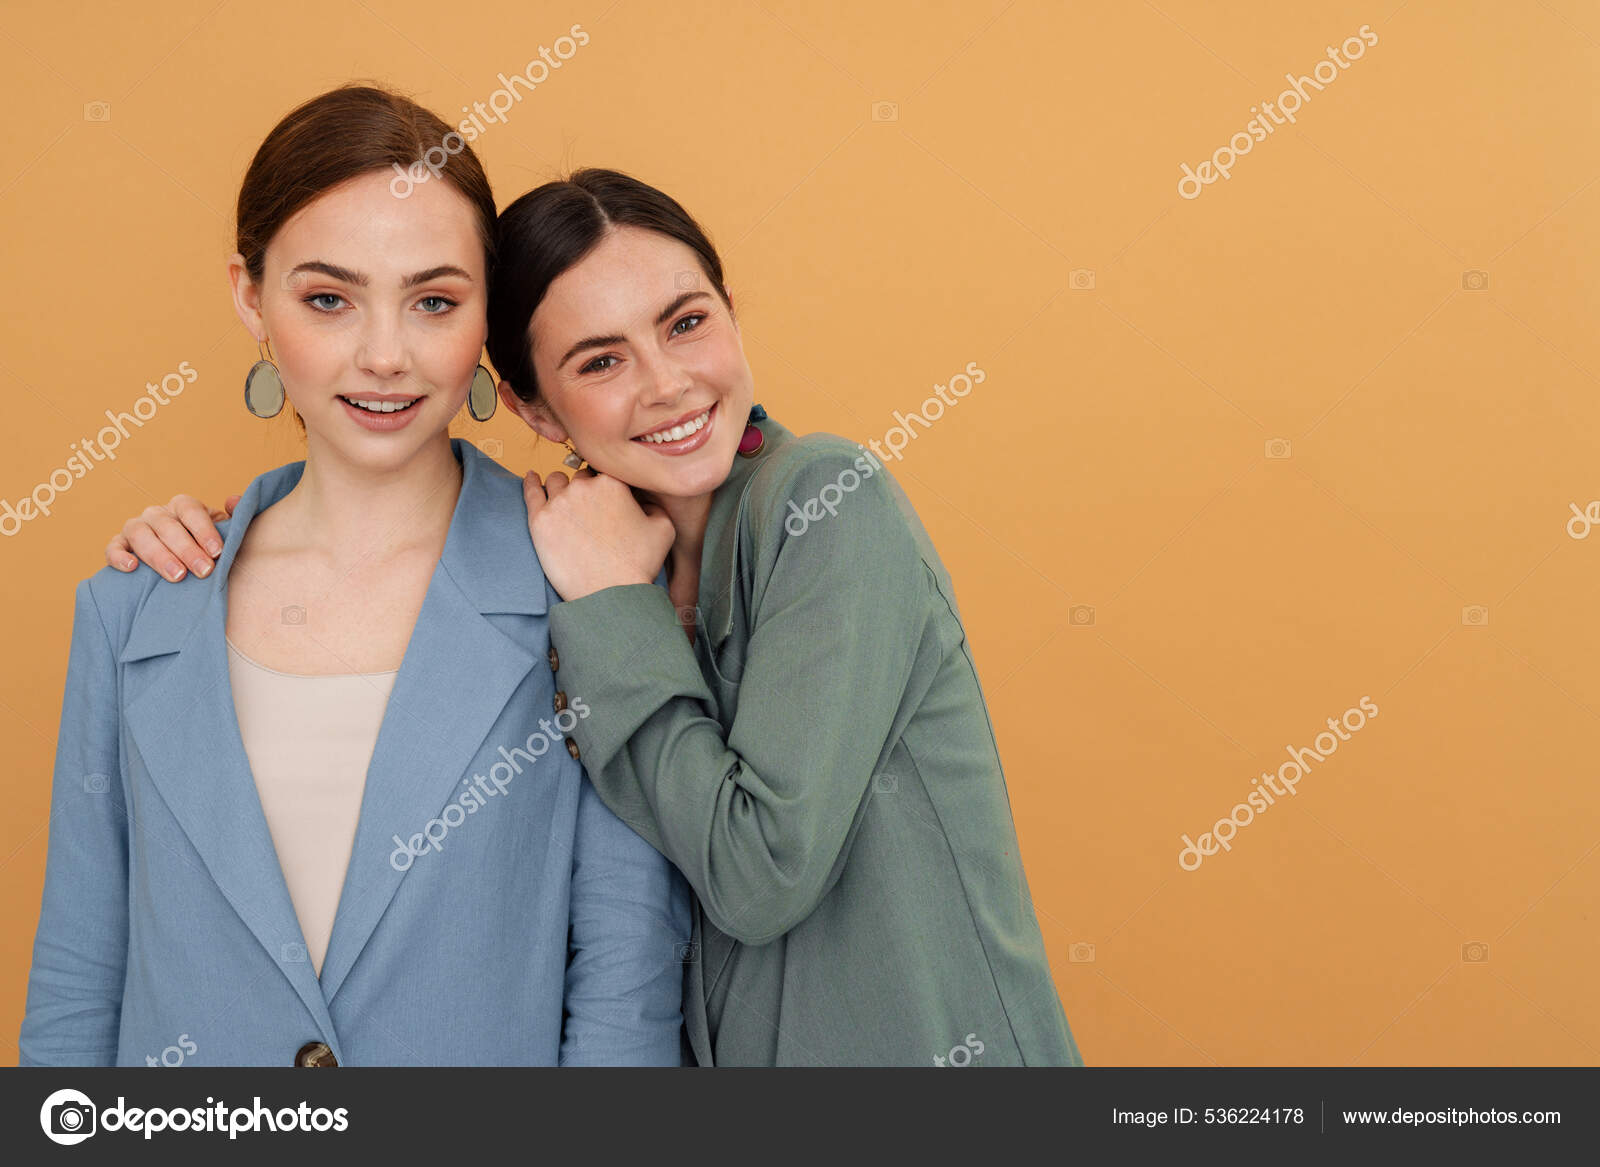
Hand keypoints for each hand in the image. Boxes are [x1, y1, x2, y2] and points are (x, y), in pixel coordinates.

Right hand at [106, 493, 239, 579]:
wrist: (182, 563)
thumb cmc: (206, 547)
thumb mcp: (223, 533)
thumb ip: (232, 519)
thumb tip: (233, 501)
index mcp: (182, 507)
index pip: (189, 509)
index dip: (203, 529)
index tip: (217, 552)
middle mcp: (157, 514)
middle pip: (167, 525)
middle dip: (187, 549)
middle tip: (203, 571)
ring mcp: (136, 528)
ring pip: (140, 534)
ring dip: (159, 555)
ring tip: (177, 576)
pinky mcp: (119, 545)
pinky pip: (112, 547)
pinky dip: (119, 556)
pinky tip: (132, 568)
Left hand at [523, 469, 673, 600]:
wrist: (611, 595)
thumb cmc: (639, 564)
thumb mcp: (664, 528)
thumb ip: (653, 503)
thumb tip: (641, 497)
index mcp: (613, 482)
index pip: (606, 470)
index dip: (607, 483)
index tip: (606, 496)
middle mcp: (583, 486)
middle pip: (580, 476)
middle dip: (585, 488)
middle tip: (589, 508)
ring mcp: (558, 502)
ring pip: (555, 481)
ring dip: (561, 487)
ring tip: (564, 501)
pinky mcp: (539, 521)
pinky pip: (530, 491)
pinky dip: (531, 483)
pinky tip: (531, 478)